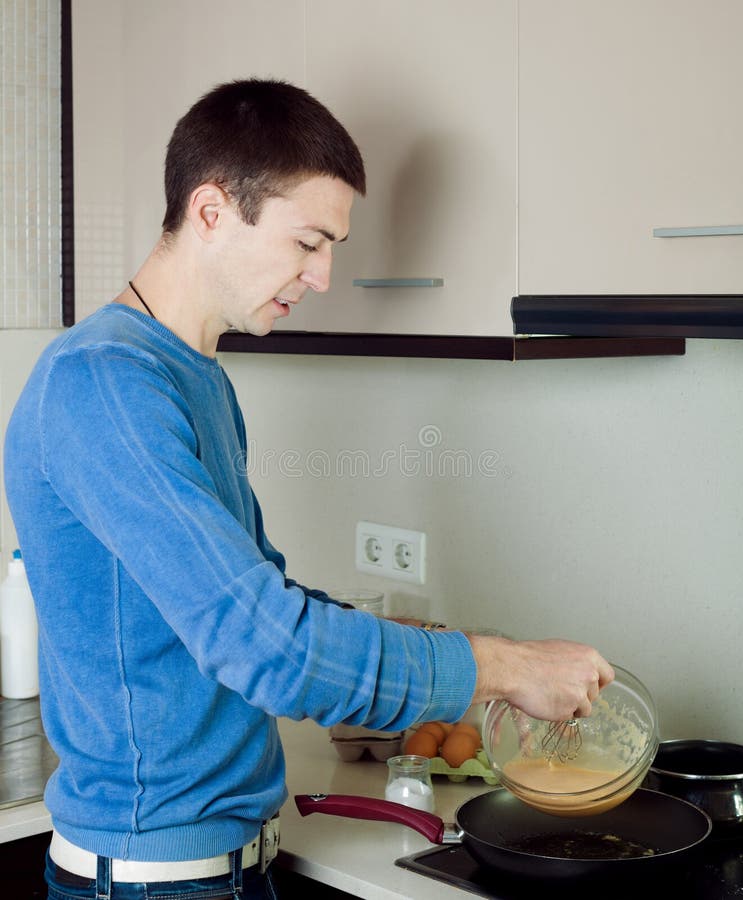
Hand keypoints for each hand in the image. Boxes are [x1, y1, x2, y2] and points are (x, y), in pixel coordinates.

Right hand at [466, 635, 613, 720]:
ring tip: (551, 695)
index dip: (597, 683)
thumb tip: (581, 673)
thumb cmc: (529, 657)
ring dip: (571, 706)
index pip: (607, 676)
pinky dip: (560, 713)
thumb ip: (577, 663)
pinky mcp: (569, 710)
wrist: (512, 668)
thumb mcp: (560, 650)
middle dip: (580, 695)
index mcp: (589, 657)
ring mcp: (580, 694)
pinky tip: (547, 702)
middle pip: (594, 693)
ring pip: (584, 708)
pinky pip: (570, 716)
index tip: (587, 686)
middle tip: (561, 690)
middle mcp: (589, 675)